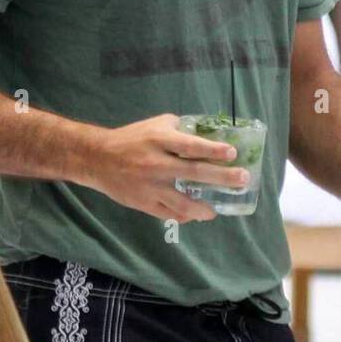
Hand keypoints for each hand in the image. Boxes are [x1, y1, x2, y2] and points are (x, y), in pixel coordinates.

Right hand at [79, 114, 251, 223]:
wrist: (98, 158)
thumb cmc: (133, 138)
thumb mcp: (157, 125)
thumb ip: (182, 129)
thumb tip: (210, 134)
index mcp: (160, 140)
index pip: (191, 146)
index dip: (213, 150)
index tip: (232, 153)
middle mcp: (156, 164)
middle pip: (193, 173)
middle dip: (222, 177)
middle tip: (242, 179)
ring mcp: (150, 186)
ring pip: (181, 203)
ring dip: (202, 208)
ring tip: (215, 210)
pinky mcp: (143, 203)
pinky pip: (168, 214)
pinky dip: (184, 216)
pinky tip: (195, 214)